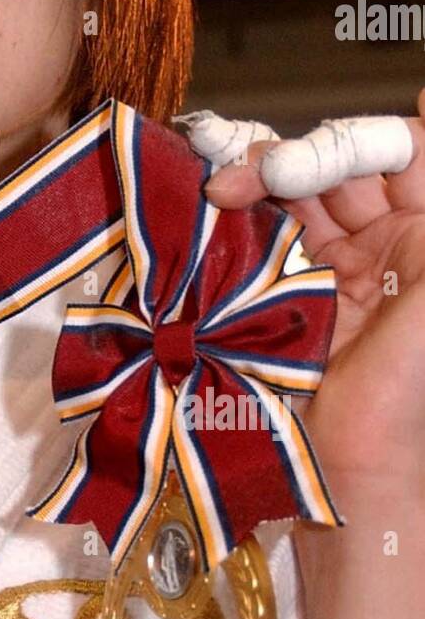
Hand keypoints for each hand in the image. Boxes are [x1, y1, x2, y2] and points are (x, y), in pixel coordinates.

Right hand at [203, 88, 424, 491]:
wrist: (354, 475)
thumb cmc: (412, 392)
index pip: (395, 154)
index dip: (349, 143)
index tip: (302, 161)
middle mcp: (386, 244)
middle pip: (336, 169)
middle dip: (289, 160)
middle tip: (242, 175)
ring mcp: (333, 267)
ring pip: (292, 197)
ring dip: (253, 184)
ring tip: (217, 190)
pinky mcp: (287, 294)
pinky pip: (262, 237)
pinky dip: (235, 220)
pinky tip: (213, 215)